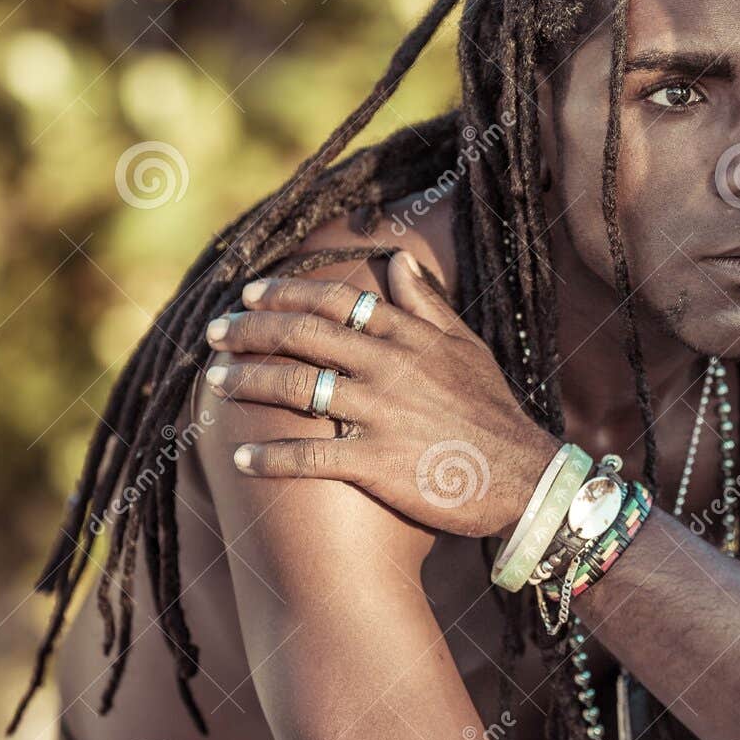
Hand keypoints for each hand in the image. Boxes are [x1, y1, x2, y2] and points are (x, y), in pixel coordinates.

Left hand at [203, 253, 558, 539]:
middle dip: (251, 331)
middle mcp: (391, 368)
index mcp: (409, 337)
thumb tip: (398, 260)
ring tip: (215, 384)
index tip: (249, 294)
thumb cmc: (494, 412)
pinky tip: (241, 458)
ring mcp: (382, 415)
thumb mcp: (467, 346)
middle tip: (215, 334)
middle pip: (305, 337)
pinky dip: (271, 457)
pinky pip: (311, 457)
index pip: (335, 300)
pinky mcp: (378, 464)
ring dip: (249, 383)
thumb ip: (427, 304)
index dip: (285, 293)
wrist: (525, 480)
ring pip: (298, 390)